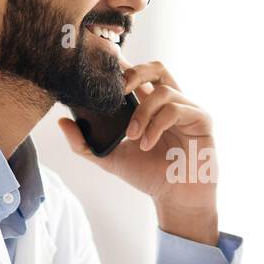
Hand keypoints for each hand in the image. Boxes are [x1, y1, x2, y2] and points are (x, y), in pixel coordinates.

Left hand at [57, 59, 218, 244]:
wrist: (175, 198)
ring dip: (142, 112)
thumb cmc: (149, 175)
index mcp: (150, 105)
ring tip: (132, 136)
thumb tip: (62, 122)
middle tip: (117, 89)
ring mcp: (187, 108)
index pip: (137, 74)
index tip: (102, 65)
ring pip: (162, 90)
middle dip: (134, 72)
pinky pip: (176, 109)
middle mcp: (170, 102)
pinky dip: (156, 125)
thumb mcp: (111, 158)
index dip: (121, 65)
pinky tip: (147, 144)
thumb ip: (85, 144)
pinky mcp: (201, 119)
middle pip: (155, 67)